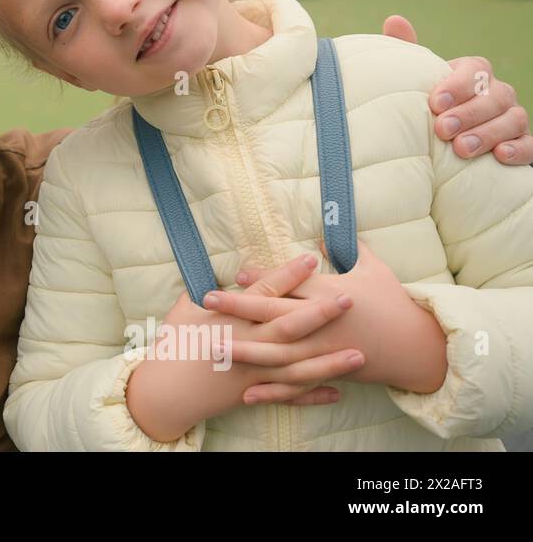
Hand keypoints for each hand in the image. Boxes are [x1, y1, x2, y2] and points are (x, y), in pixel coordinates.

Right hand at [126, 254, 359, 440]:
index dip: (288, 275)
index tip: (311, 258)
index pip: (264, 294)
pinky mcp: (254, 393)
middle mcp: (246, 346)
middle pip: (289, 328)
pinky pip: (288, 396)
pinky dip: (312, 396)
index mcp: (230, 321)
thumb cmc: (171, 346)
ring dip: (329, 361)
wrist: (164, 391)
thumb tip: (220, 277)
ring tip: (359, 354)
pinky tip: (337, 391)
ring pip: (297, 367)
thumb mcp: (183, 313)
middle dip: (320, 314)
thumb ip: (203, 294)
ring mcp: (253, 373)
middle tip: (349, 300)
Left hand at [229, 241, 447, 395]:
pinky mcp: (328, 373)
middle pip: (275, 314)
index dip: (265, 278)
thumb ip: (346, 247)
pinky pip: (296, 383)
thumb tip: (323, 233)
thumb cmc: (392, 302)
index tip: (238, 273)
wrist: (417, 345)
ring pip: (278, 353)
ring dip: (244, 350)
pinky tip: (247, 392)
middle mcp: (324, 324)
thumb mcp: (372, 268)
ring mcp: (324, 352)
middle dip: (240, 307)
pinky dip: (273, 389)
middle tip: (207, 299)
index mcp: (333, 294)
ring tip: (211, 344)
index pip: (293, 283)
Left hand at [383, 15, 531, 163]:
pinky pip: (531, 144)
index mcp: (473, 76)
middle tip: (443, 129)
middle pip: (496, 96)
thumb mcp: (417, 82)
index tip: (435, 103)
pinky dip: (519, 149)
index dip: (458, 85)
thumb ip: (408, 54)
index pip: (476, 69)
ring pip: (514, 119)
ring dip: (488, 133)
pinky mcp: (521, 144)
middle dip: (469, 113)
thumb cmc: (428, 108)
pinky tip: (500, 156)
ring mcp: (512, 118)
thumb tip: (394, 20)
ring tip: (462, 148)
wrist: (440, 144)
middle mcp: (497, 94)